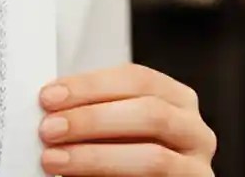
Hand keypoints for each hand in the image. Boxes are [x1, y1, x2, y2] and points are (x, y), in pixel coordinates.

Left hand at [38, 64, 215, 175]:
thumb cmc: (118, 153)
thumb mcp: (107, 127)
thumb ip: (89, 112)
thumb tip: (47, 106)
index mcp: (174, 98)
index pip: (137, 78)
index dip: (90, 85)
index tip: (49, 97)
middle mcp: (194, 129)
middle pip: (150, 112)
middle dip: (92, 119)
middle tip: (49, 129)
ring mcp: (197, 166)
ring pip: (154, 158)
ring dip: (96, 157)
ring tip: (55, 159)